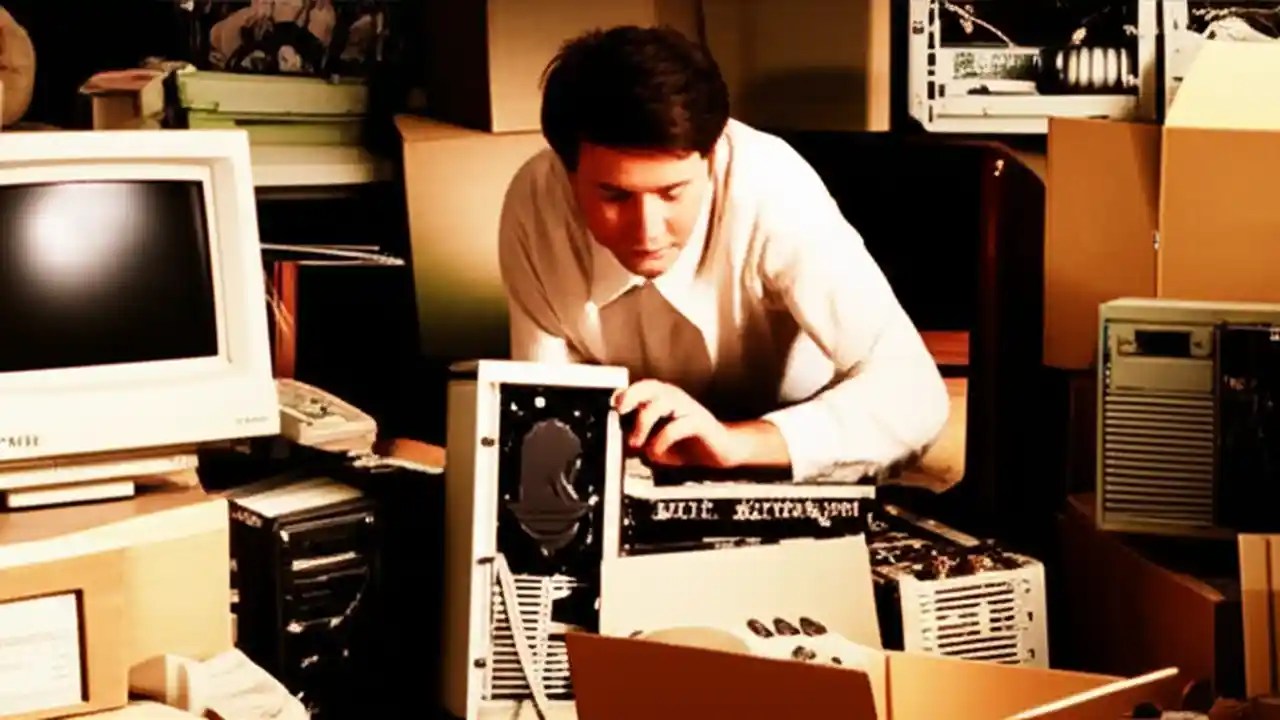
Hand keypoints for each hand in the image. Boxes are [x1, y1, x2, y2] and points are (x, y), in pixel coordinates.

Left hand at [613, 380, 743, 468]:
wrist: (721, 451)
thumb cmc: (688, 444)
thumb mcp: (657, 443)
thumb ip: (640, 440)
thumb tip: (621, 443)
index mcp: (664, 399)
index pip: (642, 387)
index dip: (625, 393)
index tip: (612, 406)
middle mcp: (675, 399)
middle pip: (651, 387)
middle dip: (632, 396)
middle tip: (620, 412)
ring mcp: (689, 408)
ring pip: (662, 403)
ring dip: (643, 423)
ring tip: (637, 444)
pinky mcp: (700, 422)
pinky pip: (678, 425)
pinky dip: (662, 439)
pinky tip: (656, 452)